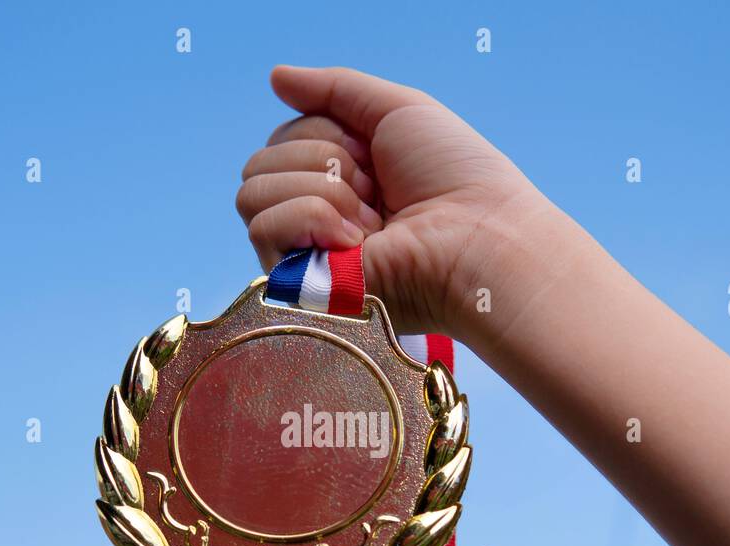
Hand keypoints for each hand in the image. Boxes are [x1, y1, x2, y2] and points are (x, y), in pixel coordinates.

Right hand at [238, 65, 556, 336]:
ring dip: (323, 190)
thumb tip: (275, 76)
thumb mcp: (395, 110)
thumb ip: (334, 89)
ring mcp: (302, 253)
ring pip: (254, 191)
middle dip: (323, 157)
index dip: (328, 133)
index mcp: (336, 178)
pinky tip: (356, 244)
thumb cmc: (453, 179)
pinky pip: (264, 225)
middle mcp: (314, 217)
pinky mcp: (295, 286)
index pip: (284, 136)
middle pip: (261, 161)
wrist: (476, 238)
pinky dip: (313, 219)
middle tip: (376, 190)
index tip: (377, 158)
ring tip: (371, 220)